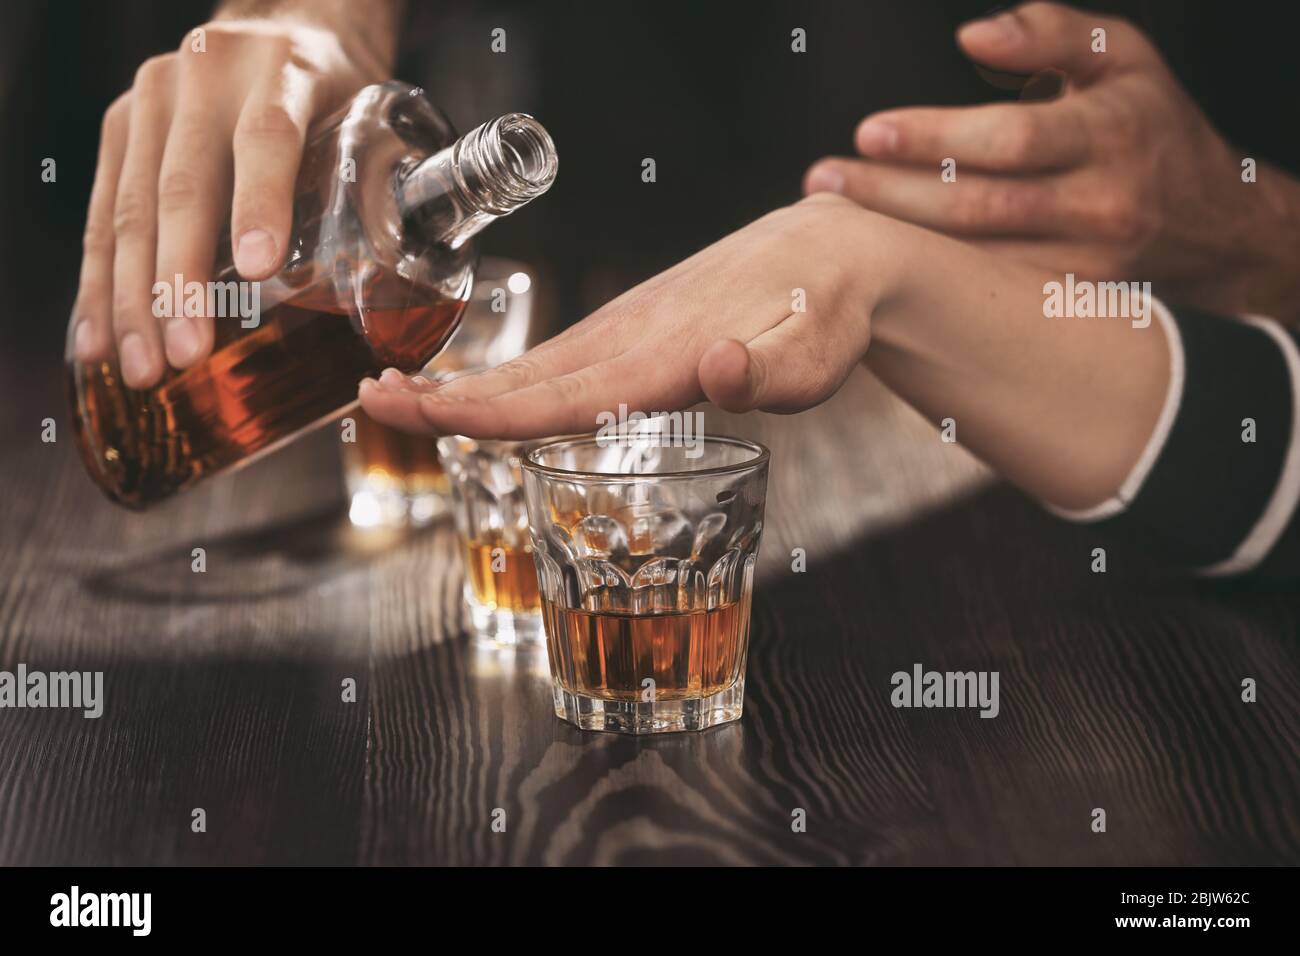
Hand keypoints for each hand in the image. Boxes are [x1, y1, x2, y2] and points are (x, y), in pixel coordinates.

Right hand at [72, 18, 387, 386]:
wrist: (279, 24)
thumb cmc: (333, 88)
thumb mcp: (367, 114)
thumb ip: (383, 184)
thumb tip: (418, 290)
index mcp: (281, 69)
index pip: (267, 137)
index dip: (260, 203)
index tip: (257, 271)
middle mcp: (204, 78)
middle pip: (185, 186)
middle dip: (181, 281)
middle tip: (188, 353)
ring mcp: (151, 101)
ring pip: (130, 208)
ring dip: (132, 298)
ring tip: (142, 367)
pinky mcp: (118, 127)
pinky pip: (100, 213)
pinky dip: (99, 283)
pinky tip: (99, 340)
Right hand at [359, 194, 899, 438]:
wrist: (826, 253)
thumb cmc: (825, 313)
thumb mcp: (820, 356)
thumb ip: (773, 373)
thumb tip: (714, 373)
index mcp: (663, 355)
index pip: (559, 395)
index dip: (485, 412)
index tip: (418, 412)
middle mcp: (630, 339)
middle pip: (523, 377)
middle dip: (443, 395)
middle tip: (369, 402)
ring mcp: (625, 330)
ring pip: (530, 365)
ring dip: (462, 385)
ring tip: (396, 395)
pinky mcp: (632, 330)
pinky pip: (554, 361)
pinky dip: (504, 379)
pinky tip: (479, 395)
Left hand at [804, 1, 1299, 319]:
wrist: (1211, 224)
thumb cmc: (1149, 126)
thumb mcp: (1121, 58)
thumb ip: (1050, 35)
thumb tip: (974, 37)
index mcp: (1110, 134)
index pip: (1011, 139)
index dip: (935, 137)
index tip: (869, 133)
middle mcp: (1098, 204)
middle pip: (978, 206)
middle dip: (892, 195)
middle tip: (824, 182)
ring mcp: (1083, 262)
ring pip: (974, 258)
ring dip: (898, 239)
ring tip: (833, 222)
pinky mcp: (1066, 301)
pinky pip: (986, 290)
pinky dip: (929, 274)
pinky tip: (882, 256)